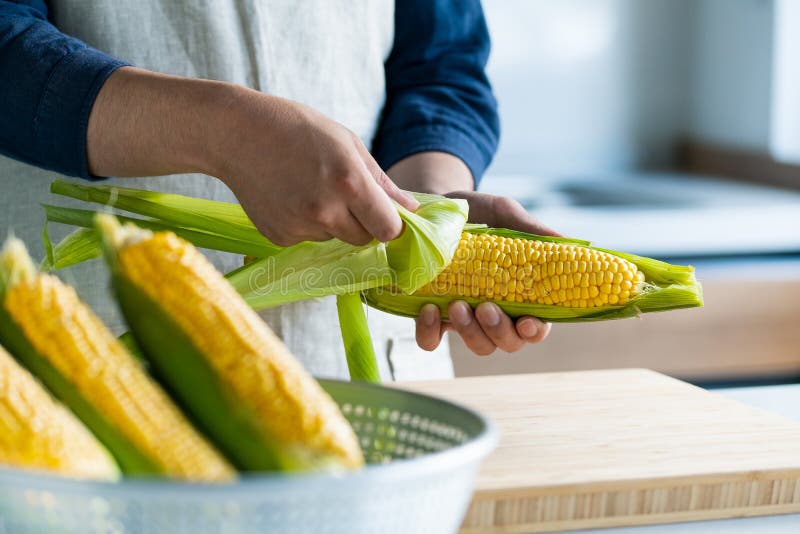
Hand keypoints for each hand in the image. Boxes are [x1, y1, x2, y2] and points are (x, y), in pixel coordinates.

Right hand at [86, 67, 416, 246]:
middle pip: (364, 239)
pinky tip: (290, 197)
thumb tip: (411, 210)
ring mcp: (300, 227)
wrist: (234, 133)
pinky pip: (308, 239)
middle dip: (363, 223)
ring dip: (333, 222)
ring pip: (335, 239)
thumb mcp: (347, 143)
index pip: (389, 229)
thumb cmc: (295, 128)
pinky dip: (306, 224)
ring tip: (309, 187)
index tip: (386, 216)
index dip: (392, 225)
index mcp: (349, 182)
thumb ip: (381, 182)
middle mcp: (326, 210)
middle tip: (344, 194)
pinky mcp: (279, 237)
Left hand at [415, 189, 556, 354]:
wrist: (433, 207)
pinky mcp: (433, 316)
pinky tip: (429, 309)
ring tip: (457, 305)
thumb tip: (564, 241)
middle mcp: (496, 311)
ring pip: (478, 345)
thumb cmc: (477, 213)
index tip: (528, 323)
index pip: (536, 325)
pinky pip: (431, 340)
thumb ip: (531, 229)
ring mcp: (465, 316)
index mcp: (521, 292)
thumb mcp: (504, 213)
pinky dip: (430, 333)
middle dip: (500, 331)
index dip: (535, 331)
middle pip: (509, 342)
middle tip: (486, 308)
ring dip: (470, 332)